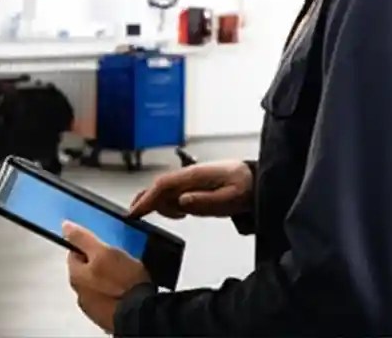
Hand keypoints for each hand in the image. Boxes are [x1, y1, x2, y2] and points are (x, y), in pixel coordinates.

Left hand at [64, 221, 151, 334]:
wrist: (139, 312)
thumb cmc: (123, 284)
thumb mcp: (104, 252)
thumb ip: (83, 239)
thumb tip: (66, 227)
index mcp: (76, 275)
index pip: (75, 252)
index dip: (90, 244)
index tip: (103, 243)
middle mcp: (80, 292)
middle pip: (87, 269)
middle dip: (100, 262)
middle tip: (119, 257)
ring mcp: (93, 305)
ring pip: (97, 284)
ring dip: (108, 278)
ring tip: (126, 273)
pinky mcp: (106, 314)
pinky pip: (108, 296)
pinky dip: (115, 291)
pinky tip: (127, 288)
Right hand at [128, 160, 253, 218]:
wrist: (257, 180)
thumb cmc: (245, 188)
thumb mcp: (229, 199)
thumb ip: (205, 202)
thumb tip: (181, 202)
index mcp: (196, 175)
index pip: (164, 185)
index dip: (147, 199)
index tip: (134, 213)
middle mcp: (190, 174)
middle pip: (159, 186)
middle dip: (146, 200)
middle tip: (136, 217)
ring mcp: (192, 177)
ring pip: (165, 190)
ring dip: (162, 204)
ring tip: (179, 217)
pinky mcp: (195, 183)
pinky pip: (175, 191)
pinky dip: (170, 202)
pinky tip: (181, 212)